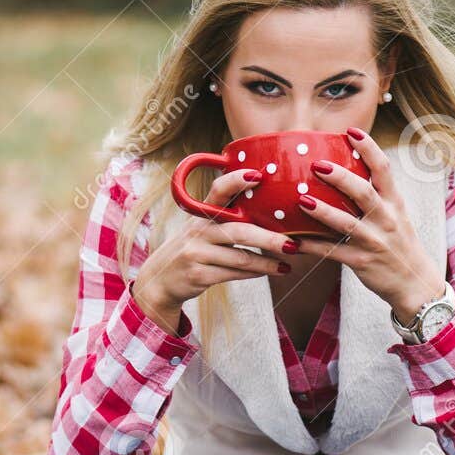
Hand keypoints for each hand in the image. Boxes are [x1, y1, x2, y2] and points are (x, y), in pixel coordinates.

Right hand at [133, 166, 299, 333]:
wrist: (160, 279)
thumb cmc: (194, 248)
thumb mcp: (203, 227)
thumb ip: (227, 216)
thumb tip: (271, 206)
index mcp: (202, 213)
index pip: (218, 190)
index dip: (236, 180)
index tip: (258, 175)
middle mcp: (198, 230)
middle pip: (239, 231)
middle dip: (269, 238)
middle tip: (293, 244)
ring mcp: (196, 253)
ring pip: (240, 257)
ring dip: (267, 261)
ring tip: (288, 263)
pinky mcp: (198, 275)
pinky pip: (233, 273)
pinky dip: (255, 273)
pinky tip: (270, 270)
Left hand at [290, 128, 446, 319]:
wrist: (414, 282)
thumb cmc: (399, 243)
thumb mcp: (395, 214)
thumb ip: (376, 193)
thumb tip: (346, 168)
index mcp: (394, 202)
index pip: (383, 169)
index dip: (368, 147)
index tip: (351, 131)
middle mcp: (386, 219)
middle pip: (363, 192)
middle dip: (340, 177)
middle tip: (317, 164)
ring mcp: (374, 241)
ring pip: (346, 224)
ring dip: (322, 211)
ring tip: (301, 200)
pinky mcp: (362, 262)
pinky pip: (333, 252)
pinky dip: (312, 246)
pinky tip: (293, 240)